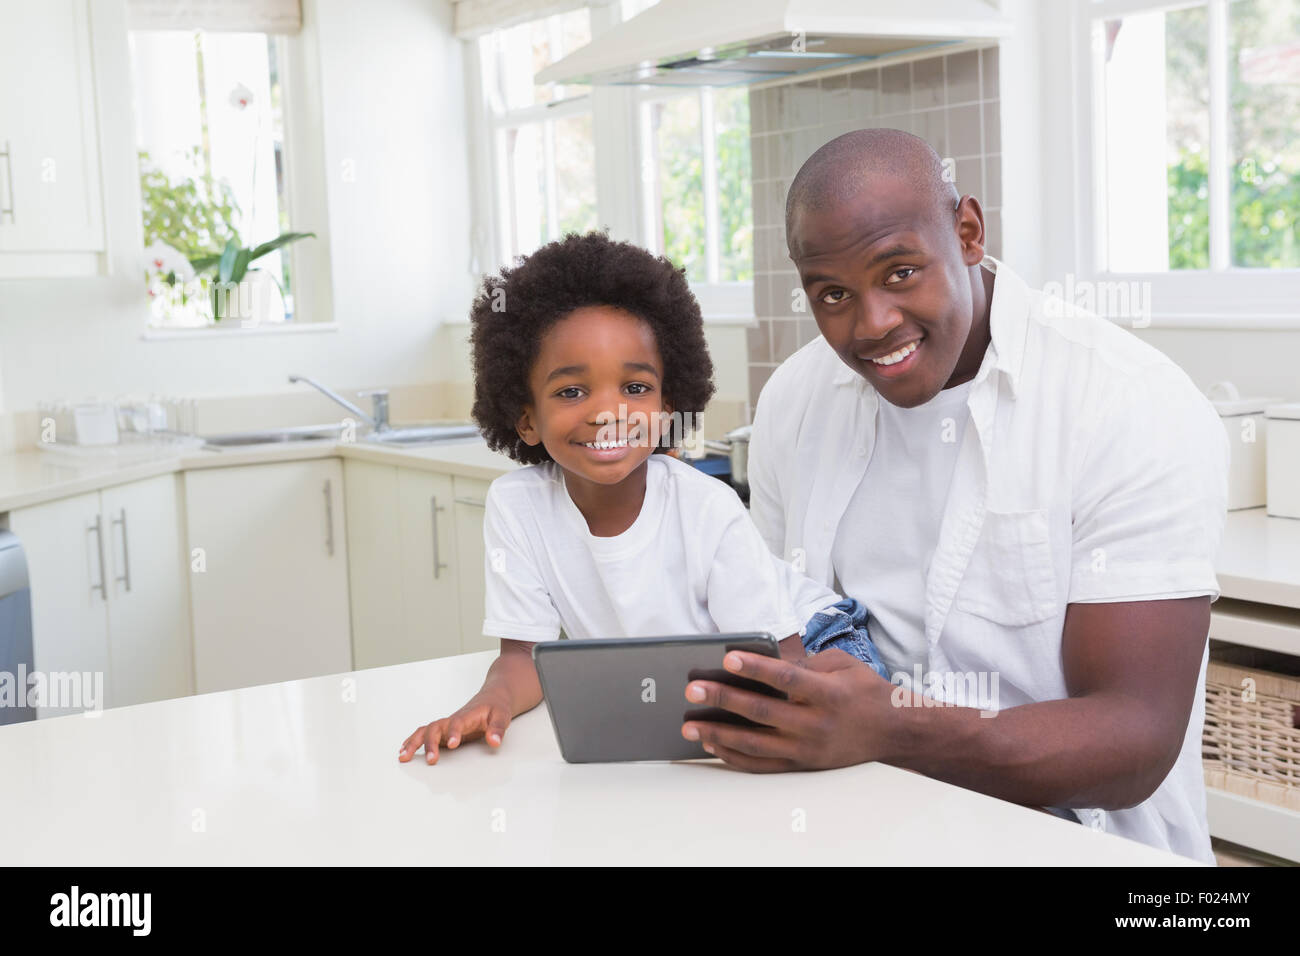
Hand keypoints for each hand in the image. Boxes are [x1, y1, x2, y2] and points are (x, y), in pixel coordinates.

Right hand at [398, 690, 513, 764]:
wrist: (491, 697)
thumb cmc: (496, 707)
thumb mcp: (502, 716)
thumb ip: (498, 728)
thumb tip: (494, 742)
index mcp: (467, 716)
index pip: (457, 723)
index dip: (453, 732)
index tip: (452, 744)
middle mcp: (453, 720)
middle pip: (436, 728)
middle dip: (431, 744)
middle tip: (431, 760)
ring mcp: (447, 726)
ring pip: (426, 731)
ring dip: (414, 742)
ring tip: (403, 757)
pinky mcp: (444, 731)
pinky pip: (425, 734)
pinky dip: (413, 741)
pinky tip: (404, 751)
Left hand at [680, 647, 900, 771]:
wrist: (893, 731)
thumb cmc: (864, 691)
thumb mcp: (842, 664)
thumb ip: (805, 661)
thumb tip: (763, 660)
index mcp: (828, 694)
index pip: (786, 679)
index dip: (756, 667)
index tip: (727, 658)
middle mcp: (817, 724)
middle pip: (763, 712)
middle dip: (724, 700)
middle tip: (693, 690)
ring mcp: (807, 749)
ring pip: (755, 744)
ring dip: (719, 735)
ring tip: (689, 726)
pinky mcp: (802, 766)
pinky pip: (761, 765)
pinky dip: (734, 756)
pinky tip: (712, 745)